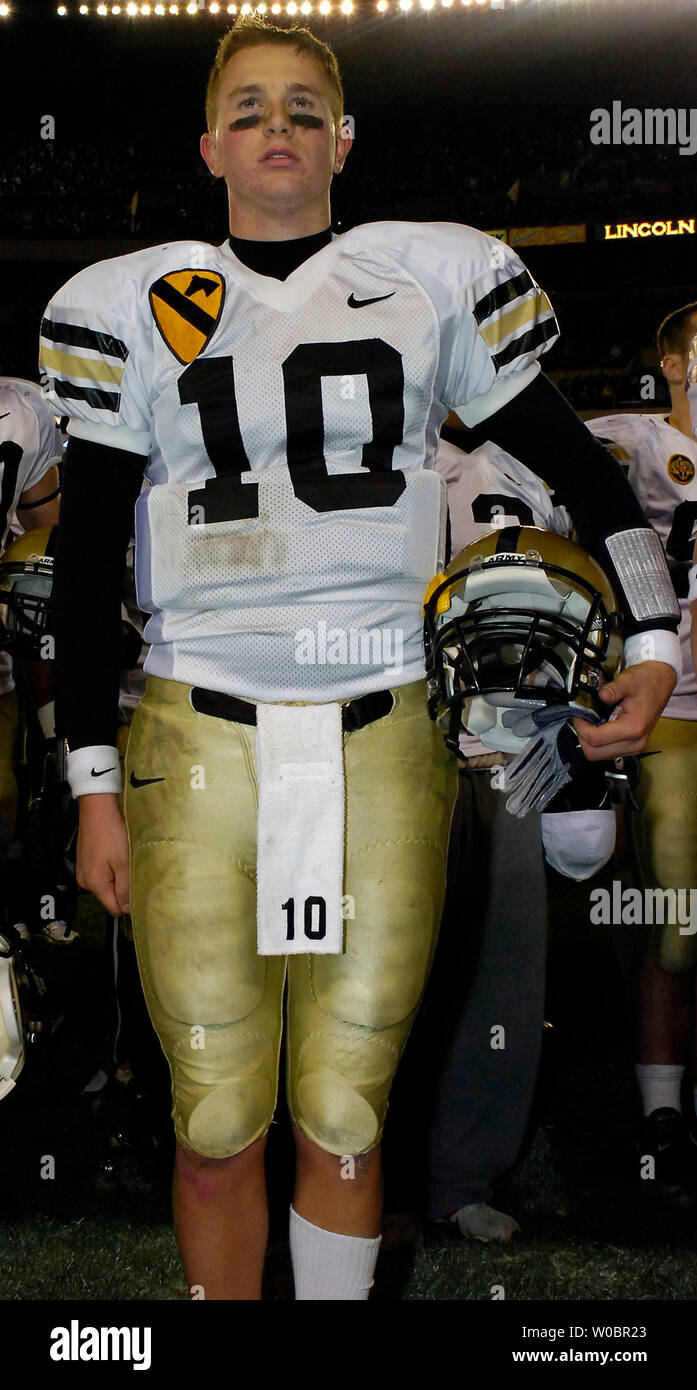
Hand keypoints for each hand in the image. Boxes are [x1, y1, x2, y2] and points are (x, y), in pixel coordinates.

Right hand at [76, 793, 130, 915]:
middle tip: (133, 869)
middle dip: (123, 887)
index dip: (128, 903)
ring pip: (107, 883)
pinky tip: (116, 853)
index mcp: (94, 883)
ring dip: (118, 876)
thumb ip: (125, 888)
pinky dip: (111, 866)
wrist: (97, 807)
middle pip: (110, 896)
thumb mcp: (123, 862)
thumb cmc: (110, 831)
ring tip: (125, 858)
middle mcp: (85, 880)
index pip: (114, 908)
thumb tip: (128, 909)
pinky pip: (102, 872)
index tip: (140, 891)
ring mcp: (84, 870)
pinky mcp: (86, 860)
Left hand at [572, 661, 675, 760]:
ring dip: (589, 741)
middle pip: (594, 753)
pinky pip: (607, 752)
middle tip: (581, 719)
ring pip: (599, 755)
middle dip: (582, 736)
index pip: (596, 739)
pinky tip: (599, 726)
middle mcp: (635, 742)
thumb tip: (600, 695)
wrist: (661, 682)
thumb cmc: (647, 681)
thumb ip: (612, 689)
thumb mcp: (628, 680)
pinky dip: (598, 742)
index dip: (581, 727)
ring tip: (590, 722)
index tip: (578, 715)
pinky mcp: (632, 746)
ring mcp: (634, 746)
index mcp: (633, 728)